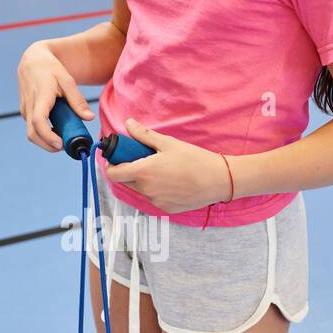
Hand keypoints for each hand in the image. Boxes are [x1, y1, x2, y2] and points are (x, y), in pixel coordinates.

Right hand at [17, 41, 94, 151]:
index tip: (60, 144)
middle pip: (32, 134)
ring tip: (62, 136)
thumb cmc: (50, 68)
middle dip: (47, 145)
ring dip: (45, 140)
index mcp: (40, 96)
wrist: (32, 60)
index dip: (48, 136)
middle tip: (64, 146)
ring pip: (31, 132)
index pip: (39, 121)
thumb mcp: (67, 80)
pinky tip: (55, 128)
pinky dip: (43, 132)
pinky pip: (32, 127)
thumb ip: (77, 100)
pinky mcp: (24, 111)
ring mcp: (24, 109)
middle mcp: (29, 105)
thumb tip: (89, 118)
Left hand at [102, 118, 230, 213]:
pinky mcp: (166, 208)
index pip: (113, 173)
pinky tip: (170, 180)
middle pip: (125, 181)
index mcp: (143, 173)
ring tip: (161, 169)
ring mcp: (156, 201)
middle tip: (141, 159)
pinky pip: (153, 197)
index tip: (118, 157)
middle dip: (128, 170)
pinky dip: (155, 189)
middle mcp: (146, 190)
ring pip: (140, 189)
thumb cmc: (195, 160)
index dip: (112, 165)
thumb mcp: (168, 143)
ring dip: (143, 180)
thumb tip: (128, 124)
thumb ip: (144, 135)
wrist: (219, 181)